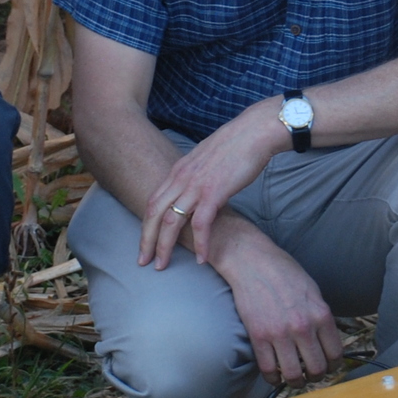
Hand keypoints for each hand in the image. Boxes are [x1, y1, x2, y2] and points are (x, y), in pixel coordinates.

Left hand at [139, 99, 288, 267]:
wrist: (255, 131)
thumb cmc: (237, 144)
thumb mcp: (206, 158)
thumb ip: (196, 174)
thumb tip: (196, 188)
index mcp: (179, 170)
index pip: (153, 201)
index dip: (146, 224)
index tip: (144, 242)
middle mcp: (182, 178)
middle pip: (154, 213)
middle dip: (146, 240)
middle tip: (143, 261)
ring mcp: (196, 185)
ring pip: (171, 221)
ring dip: (164, 246)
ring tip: (162, 266)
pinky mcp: (214, 192)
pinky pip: (201, 224)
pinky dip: (200, 243)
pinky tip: (201, 259)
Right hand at [209, 232, 343, 384]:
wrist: (251, 261)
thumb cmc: (282, 271)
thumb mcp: (313, 291)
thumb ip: (320, 316)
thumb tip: (325, 339)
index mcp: (321, 314)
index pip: (335, 353)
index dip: (334, 366)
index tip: (329, 367)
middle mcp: (303, 327)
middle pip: (317, 369)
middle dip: (316, 377)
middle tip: (311, 376)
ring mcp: (280, 333)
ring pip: (294, 375)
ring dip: (296, 382)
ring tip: (294, 379)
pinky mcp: (258, 336)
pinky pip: (268, 370)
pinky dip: (273, 379)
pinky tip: (274, 375)